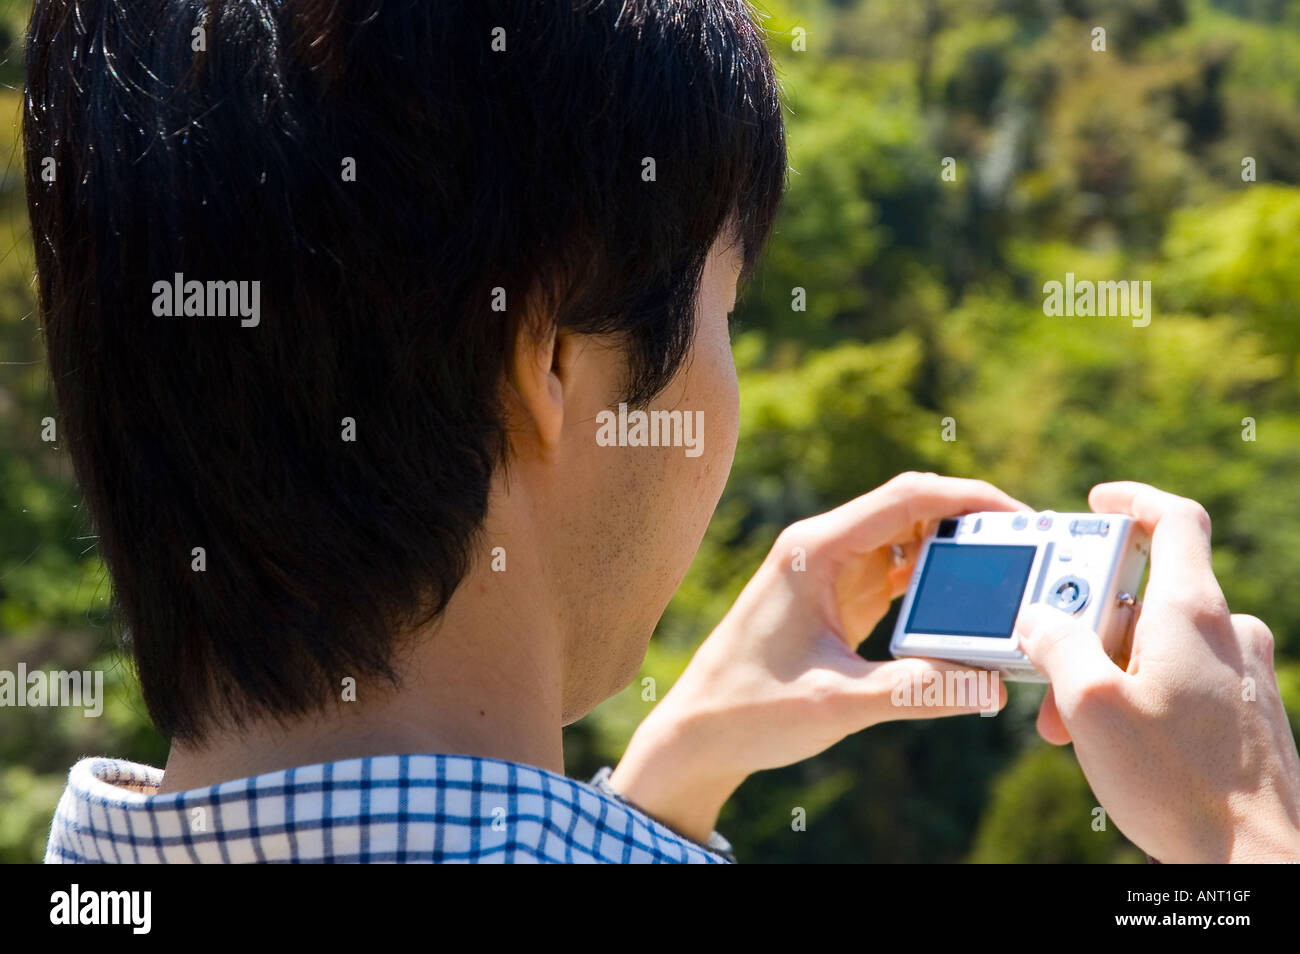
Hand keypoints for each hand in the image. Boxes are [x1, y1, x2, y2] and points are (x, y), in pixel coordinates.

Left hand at [610, 472, 1022, 842]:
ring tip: (1011, 574)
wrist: (696, 733)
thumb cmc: (749, 711)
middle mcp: (822, 549)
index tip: (1023, 518)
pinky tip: (969, 603)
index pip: (907, 497)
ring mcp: (829, 572)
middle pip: (913, 510)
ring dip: (956, 552)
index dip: (971, 498)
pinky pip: (897, 574)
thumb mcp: (837, 703)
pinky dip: (935, 582)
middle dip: (972, 521)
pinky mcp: (836, 599)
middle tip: (1031, 550)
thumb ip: (915, 690)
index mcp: (816, 551)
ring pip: (908, 541)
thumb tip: (992, 686)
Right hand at [1018, 481, 1299, 862]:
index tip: (1096, 502)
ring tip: (1069, 720)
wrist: (1257, 860)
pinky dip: (1139, 690)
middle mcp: (1224, 631)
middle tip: (1046, 660)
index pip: (1174, 519)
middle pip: (1145, 590)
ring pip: (1158, 641)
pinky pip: (1181, 676)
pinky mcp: (1244, 710)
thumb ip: (1056, 643)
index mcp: (1190, 611)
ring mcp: (1241, 672)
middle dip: (1085, 621)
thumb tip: (1038, 616)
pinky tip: (1112, 739)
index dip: (1132, 499)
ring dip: (1105, 667)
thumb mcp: (1088, 704)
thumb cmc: (1178, 782)